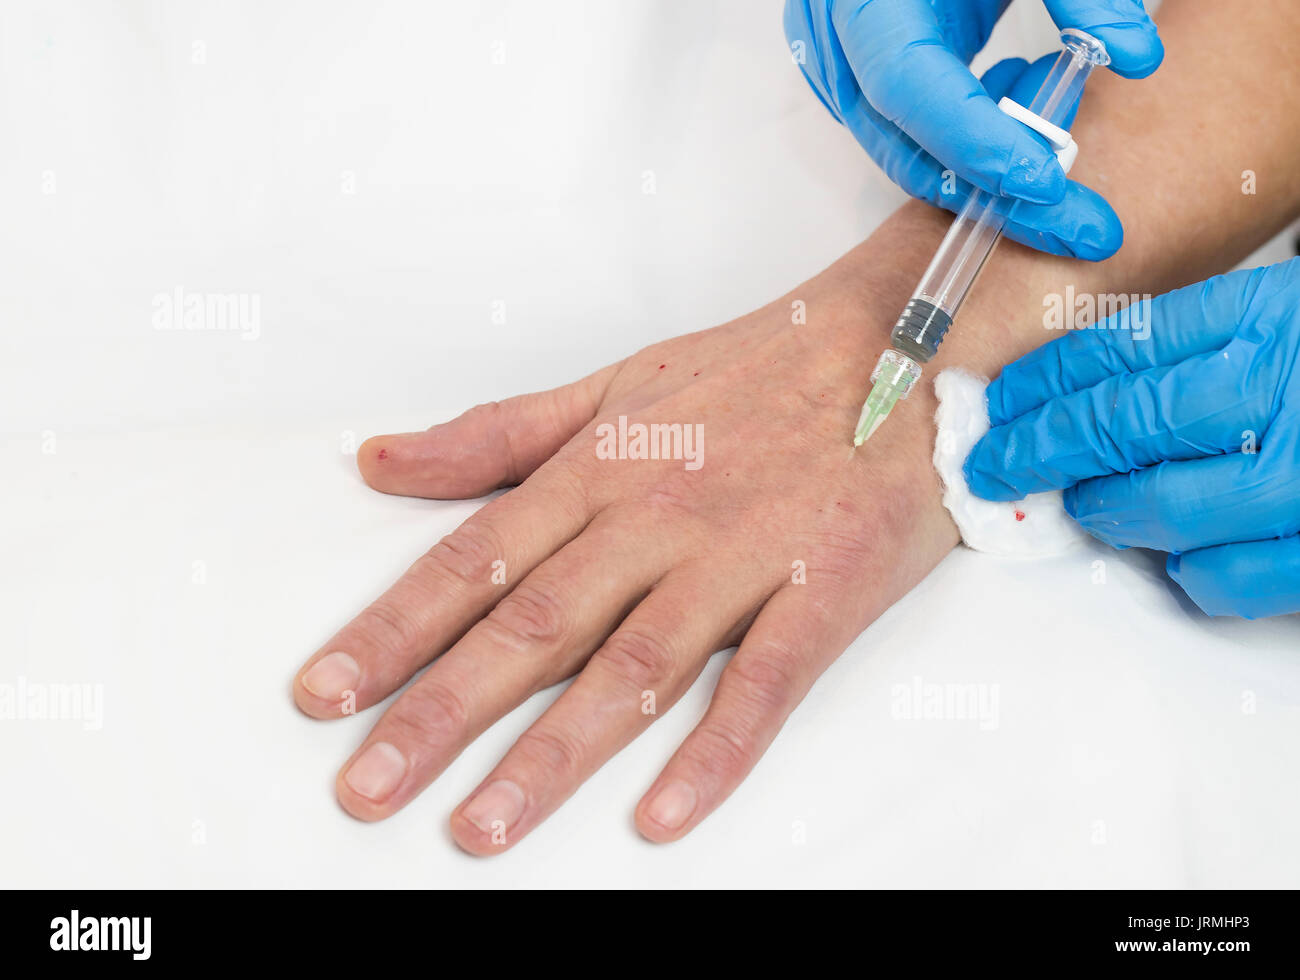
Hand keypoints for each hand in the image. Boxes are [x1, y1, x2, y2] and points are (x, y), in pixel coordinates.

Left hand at [293, 267, 958, 852]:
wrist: (910, 344)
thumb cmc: (762, 368)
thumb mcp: (617, 385)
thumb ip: (498, 434)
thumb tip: (384, 459)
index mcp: (598, 468)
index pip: (473, 559)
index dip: (392, 630)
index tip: (324, 693)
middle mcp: (655, 515)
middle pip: (532, 624)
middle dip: (440, 713)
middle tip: (367, 788)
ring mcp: (741, 555)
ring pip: (632, 665)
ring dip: (553, 754)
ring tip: (483, 827)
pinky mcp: (826, 588)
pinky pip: (766, 682)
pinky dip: (716, 751)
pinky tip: (663, 815)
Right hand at [783, 0, 1161, 258]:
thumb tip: (1139, 58)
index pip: (911, 88)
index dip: (976, 143)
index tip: (1049, 184)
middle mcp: (835, 38)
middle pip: (906, 145)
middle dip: (996, 196)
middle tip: (1085, 228)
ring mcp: (834, 64)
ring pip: (902, 152)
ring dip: (981, 174)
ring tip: (1059, 160)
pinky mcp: (850, 75)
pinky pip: (903, 134)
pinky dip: (963, 145)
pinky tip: (1019, 115)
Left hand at [964, 259, 1299, 618]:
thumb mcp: (1286, 313)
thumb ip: (1204, 337)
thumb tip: (1083, 382)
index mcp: (1269, 317)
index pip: (1120, 347)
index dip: (1043, 380)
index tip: (998, 400)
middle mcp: (1281, 392)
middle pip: (1120, 420)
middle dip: (1038, 447)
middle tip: (996, 461)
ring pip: (1161, 506)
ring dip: (1106, 509)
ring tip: (1087, 502)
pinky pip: (1228, 576)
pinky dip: (1190, 570)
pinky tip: (1181, 551)